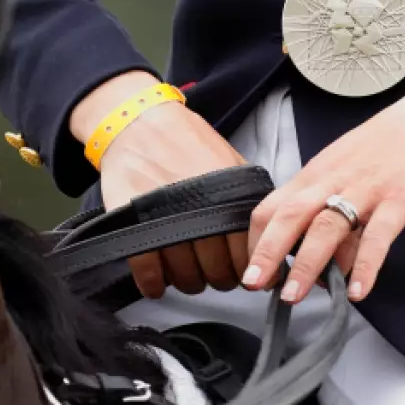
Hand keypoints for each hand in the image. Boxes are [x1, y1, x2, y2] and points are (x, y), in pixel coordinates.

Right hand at [70, 72, 250, 299]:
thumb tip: (269, 234)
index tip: (241, 272)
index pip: (246, 255)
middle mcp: (201, 213)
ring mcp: (167, 221)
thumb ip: (247, 197)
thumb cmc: (186, 140)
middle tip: (210, 270)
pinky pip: (149, 272)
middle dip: (217, 278)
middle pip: (217, 273)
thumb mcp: (230, 161)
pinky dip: (153, 284)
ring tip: (183, 271)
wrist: (138, 120)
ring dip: (185, 282)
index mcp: (227, 198)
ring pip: (184, 277)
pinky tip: (156, 282)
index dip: (245, 268)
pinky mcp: (135, 225)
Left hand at [244, 90, 404, 304]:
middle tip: (253, 284)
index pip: (273, 205)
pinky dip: (366, 265)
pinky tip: (358, 292)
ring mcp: (366, 190)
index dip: (257, 239)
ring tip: (293, 296)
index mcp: (317, 173)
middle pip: (291, 214)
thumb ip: (327, 209)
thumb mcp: (344, 169)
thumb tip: (316, 259)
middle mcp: (334, 180)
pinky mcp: (399, 200)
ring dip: (307, 263)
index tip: (250, 271)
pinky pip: (378, 236)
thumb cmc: (385, 145)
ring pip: (328, 226)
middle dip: (268, 250)